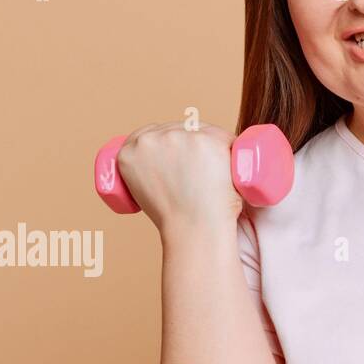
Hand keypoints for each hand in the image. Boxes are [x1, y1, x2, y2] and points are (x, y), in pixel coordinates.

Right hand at [113, 122, 241, 234]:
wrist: (195, 233)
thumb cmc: (177, 221)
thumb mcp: (146, 192)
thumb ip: (150, 172)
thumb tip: (167, 165)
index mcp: (129, 151)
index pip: (154, 133)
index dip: (172, 143)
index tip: (185, 156)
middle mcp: (150, 139)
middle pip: (180, 130)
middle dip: (194, 146)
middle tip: (207, 174)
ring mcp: (178, 138)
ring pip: (204, 132)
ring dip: (214, 147)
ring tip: (220, 177)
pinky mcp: (207, 141)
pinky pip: (226, 137)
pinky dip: (234, 151)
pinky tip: (235, 166)